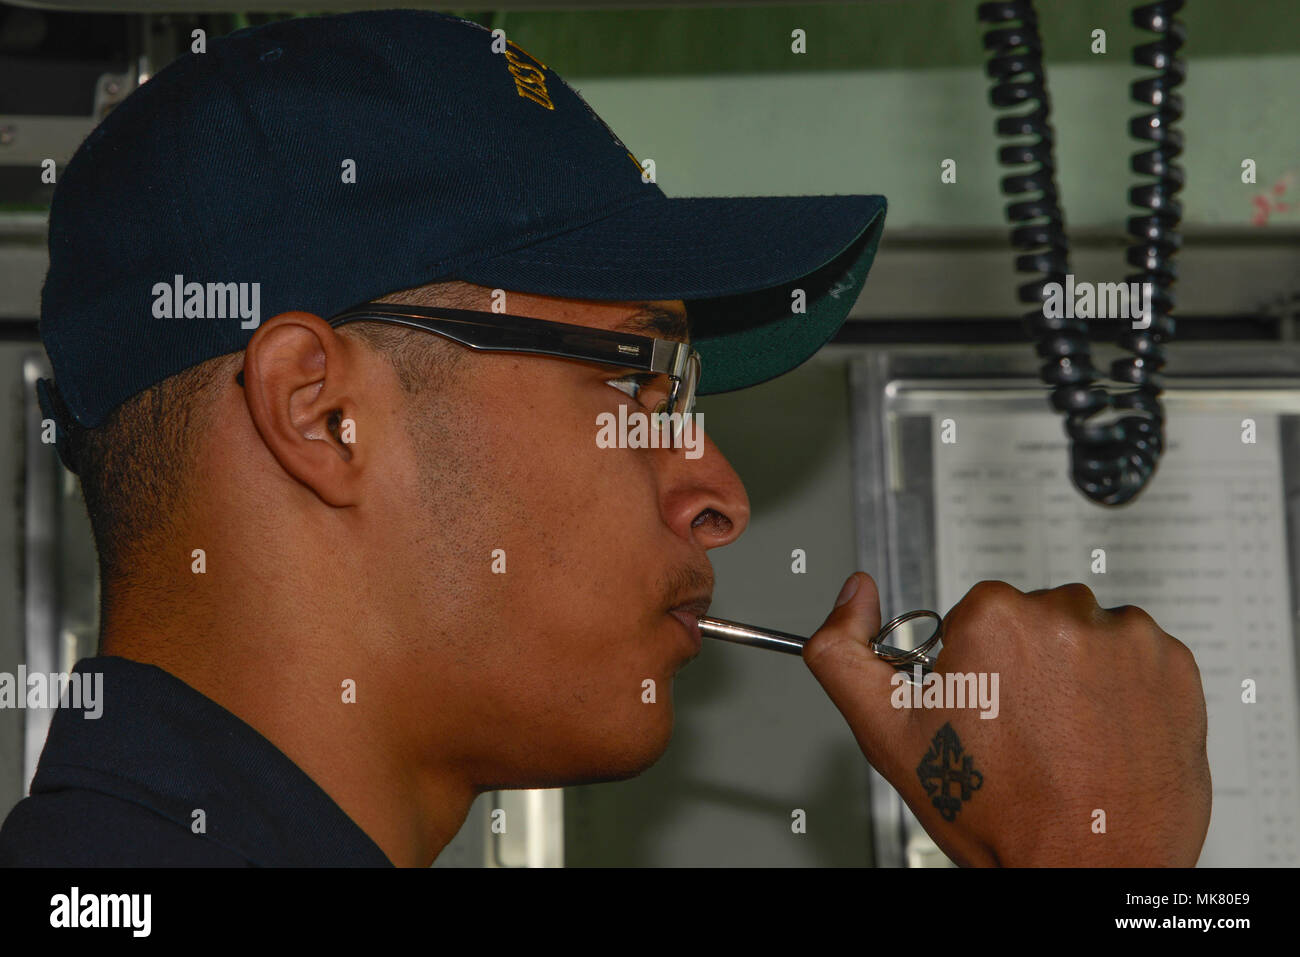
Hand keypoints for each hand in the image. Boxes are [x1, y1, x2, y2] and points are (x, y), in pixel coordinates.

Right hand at [803, 572, 1210, 865]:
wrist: (1088, 867)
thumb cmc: (997, 812)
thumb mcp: (887, 735)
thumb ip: (843, 654)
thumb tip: (854, 593)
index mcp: (993, 617)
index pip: (976, 616)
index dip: (973, 667)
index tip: (982, 708)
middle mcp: (1064, 614)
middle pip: (1031, 619)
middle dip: (1024, 665)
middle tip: (1022, 730)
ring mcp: (1126, 638)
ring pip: (1084, 634)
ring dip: (1074, 673)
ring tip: (1065, 735)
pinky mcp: (1174, 665)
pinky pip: (1136, 654)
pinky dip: (1121, 686)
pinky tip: (1102, 731)